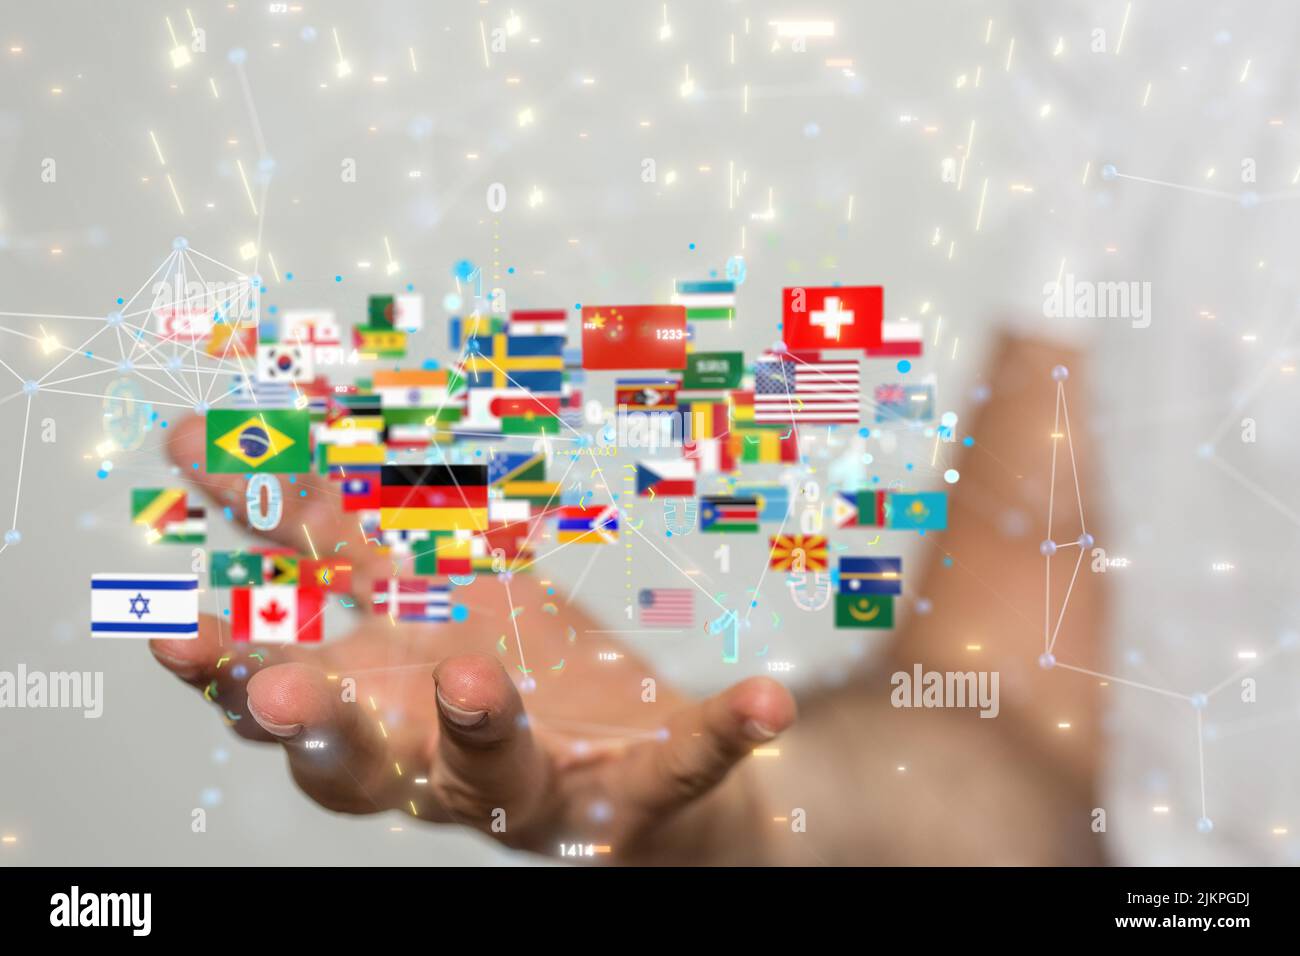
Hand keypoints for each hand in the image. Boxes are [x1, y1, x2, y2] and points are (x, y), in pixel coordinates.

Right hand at [149, 417, 796, 863]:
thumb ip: (316, 518)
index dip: (227, 676)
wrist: (619, 757)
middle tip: (275, 692)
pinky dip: (724, 736)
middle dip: (316, 727)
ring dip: (479, 728)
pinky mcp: (642, 788)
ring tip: (473, 677)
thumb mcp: (406, 583)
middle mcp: (442, 757)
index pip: (285, 698)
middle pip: (360, 762)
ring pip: (495, 774)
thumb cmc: (503, 671)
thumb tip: (190, 432)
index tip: (175, 639)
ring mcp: (545, 780)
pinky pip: (685, 766)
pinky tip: (764, 701)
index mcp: (383, 704)